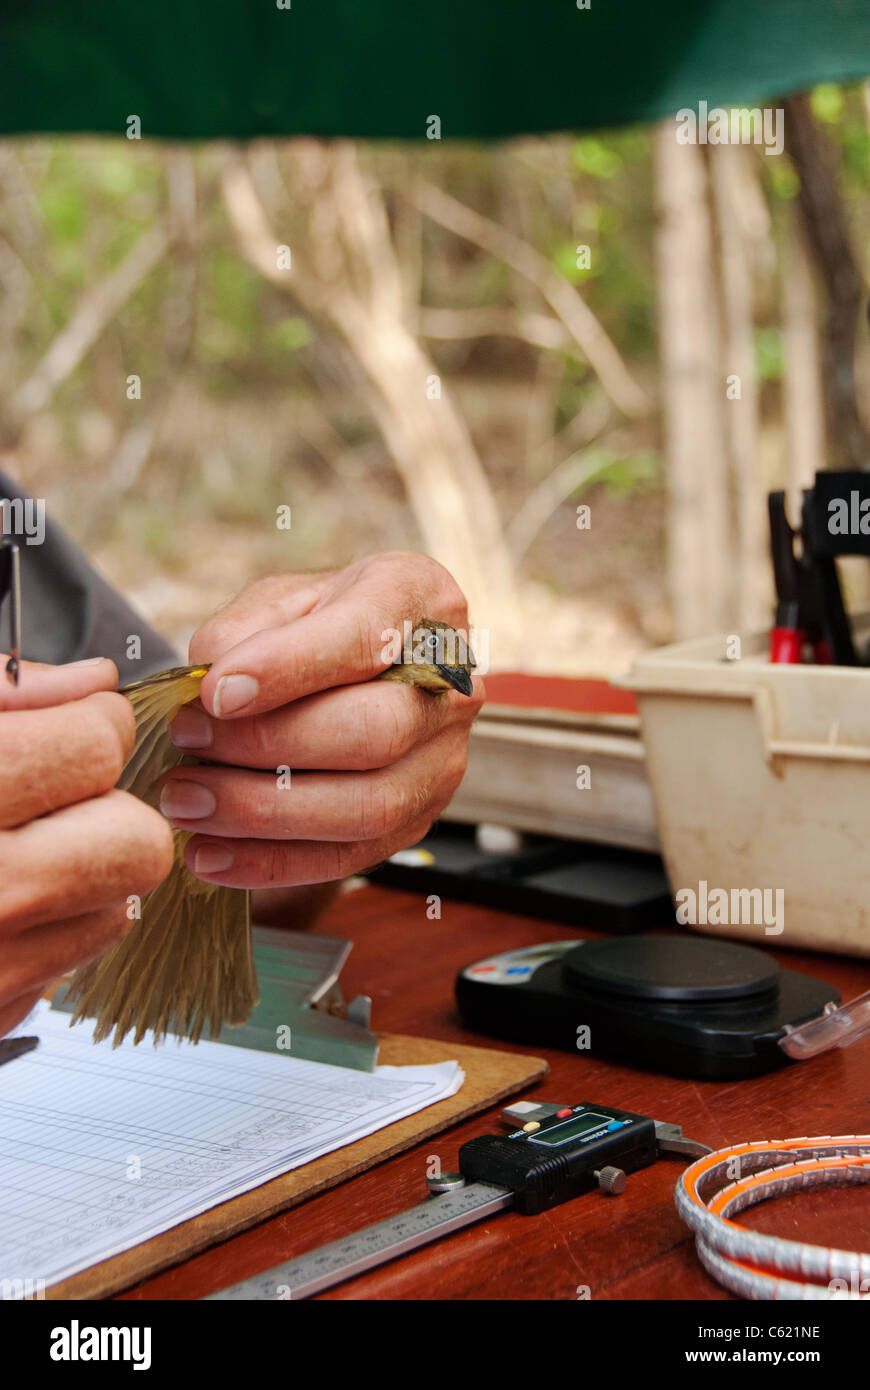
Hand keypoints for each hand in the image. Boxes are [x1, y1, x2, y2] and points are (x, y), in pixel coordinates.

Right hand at [0, 658, 173, 1037]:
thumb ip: (6, 697)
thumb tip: (93, 680)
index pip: (97, 746)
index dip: (92, 730)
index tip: (70, 735)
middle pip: (139, 839)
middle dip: (113, 810)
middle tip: (61, 801)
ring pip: (122, 905)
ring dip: (91, 875)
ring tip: (22, 855)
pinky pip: (73, 960)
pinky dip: (55, 931)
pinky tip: (2, 911)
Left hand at [160, 552, 483, 888]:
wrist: (361, 667)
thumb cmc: (316, 624)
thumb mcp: (279, 599)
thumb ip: (244, 632)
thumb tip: (214, 693)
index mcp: (419, 600)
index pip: (364, 638)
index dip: (287, 668)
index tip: (214, 693)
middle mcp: (451, 686)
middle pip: (376, 732)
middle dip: (269, 746)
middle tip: (188, 744)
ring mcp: (443, 760)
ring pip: (368, 805)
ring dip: (264, 812)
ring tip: (186, 803)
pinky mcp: (418, 820)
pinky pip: (351, 856)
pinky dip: (274, 863)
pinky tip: (211, 855)